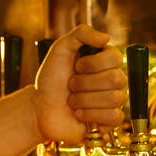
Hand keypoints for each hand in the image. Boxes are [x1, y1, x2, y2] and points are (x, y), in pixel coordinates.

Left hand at [30, 24, 126, 143]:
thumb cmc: (51, 79)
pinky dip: (91, 116)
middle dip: (85, 83)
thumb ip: (81, 34)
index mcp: (105, 61)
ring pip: (114, 99)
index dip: (93, 64)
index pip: (115, 57)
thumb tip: (106, 37)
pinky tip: (80, 115)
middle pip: (115, 79)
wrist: (40, 107)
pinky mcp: (109, 121)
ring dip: (84, 100)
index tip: (76, 66)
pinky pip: (115, 117)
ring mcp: (112, 101)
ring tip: (73, 101)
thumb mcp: (60, 49)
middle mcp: (113, 79)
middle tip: (71, 85)